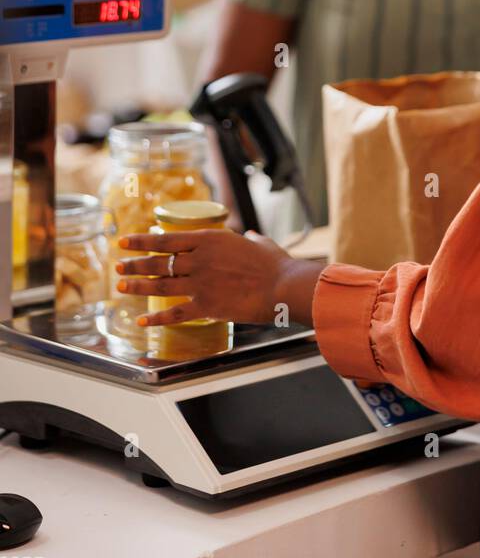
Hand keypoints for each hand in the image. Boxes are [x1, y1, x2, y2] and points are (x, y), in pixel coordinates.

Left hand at [116, 229, 324, 328]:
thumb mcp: (260, 243)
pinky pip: (175, 314)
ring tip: (121, 287)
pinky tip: (142, 321)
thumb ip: (250, 239)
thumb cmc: (274, 264)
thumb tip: (250, 236)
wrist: (282, 286)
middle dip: (135, 265)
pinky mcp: (206, 307)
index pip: (166, 239)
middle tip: (119, 267)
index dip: (142, 241)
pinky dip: (156, 319)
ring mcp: (201, 284)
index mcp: (209, 240)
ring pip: (160, 286)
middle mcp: (199, 260)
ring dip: (138, 287)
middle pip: (158, 263)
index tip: (125, 242)